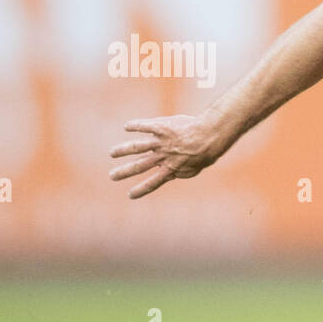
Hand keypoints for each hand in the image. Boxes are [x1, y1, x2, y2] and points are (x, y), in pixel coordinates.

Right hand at [108, 114, 226, 198]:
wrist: (209, 136)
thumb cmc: (206, 153)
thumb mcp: (195, 167)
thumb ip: (183, 171)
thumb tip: (174, 174)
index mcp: (171, 169)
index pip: (153, 183)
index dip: (141, 190)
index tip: (130, 195)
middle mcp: (162, 156)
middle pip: (139, 166)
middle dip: (124, 172)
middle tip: (112, 176)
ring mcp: (161, 142)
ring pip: (137, 147)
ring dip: (123, 150)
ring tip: (112, 153)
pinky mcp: (161, 127)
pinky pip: (145, 126)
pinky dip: (135, 126)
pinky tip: (126, 126)